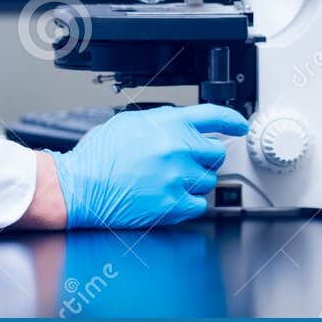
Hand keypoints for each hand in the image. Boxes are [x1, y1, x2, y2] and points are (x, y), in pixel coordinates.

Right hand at [51, 105, 249, 229]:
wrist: (82, 187)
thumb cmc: (100, 157)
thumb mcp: (130, 122)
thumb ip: (163, 121)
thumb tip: (183, 125)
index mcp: (169, 125)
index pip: (214, 116)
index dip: (232, 119)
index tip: (239, 124)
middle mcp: (178, 149)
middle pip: (216, 153)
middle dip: (204, 157)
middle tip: (185, 162)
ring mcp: (178, 178)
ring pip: (208, 180)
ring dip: (194, 181)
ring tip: (167, 180)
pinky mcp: (173, 205)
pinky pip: (199, 204)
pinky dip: (188, 203)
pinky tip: (168, 196)